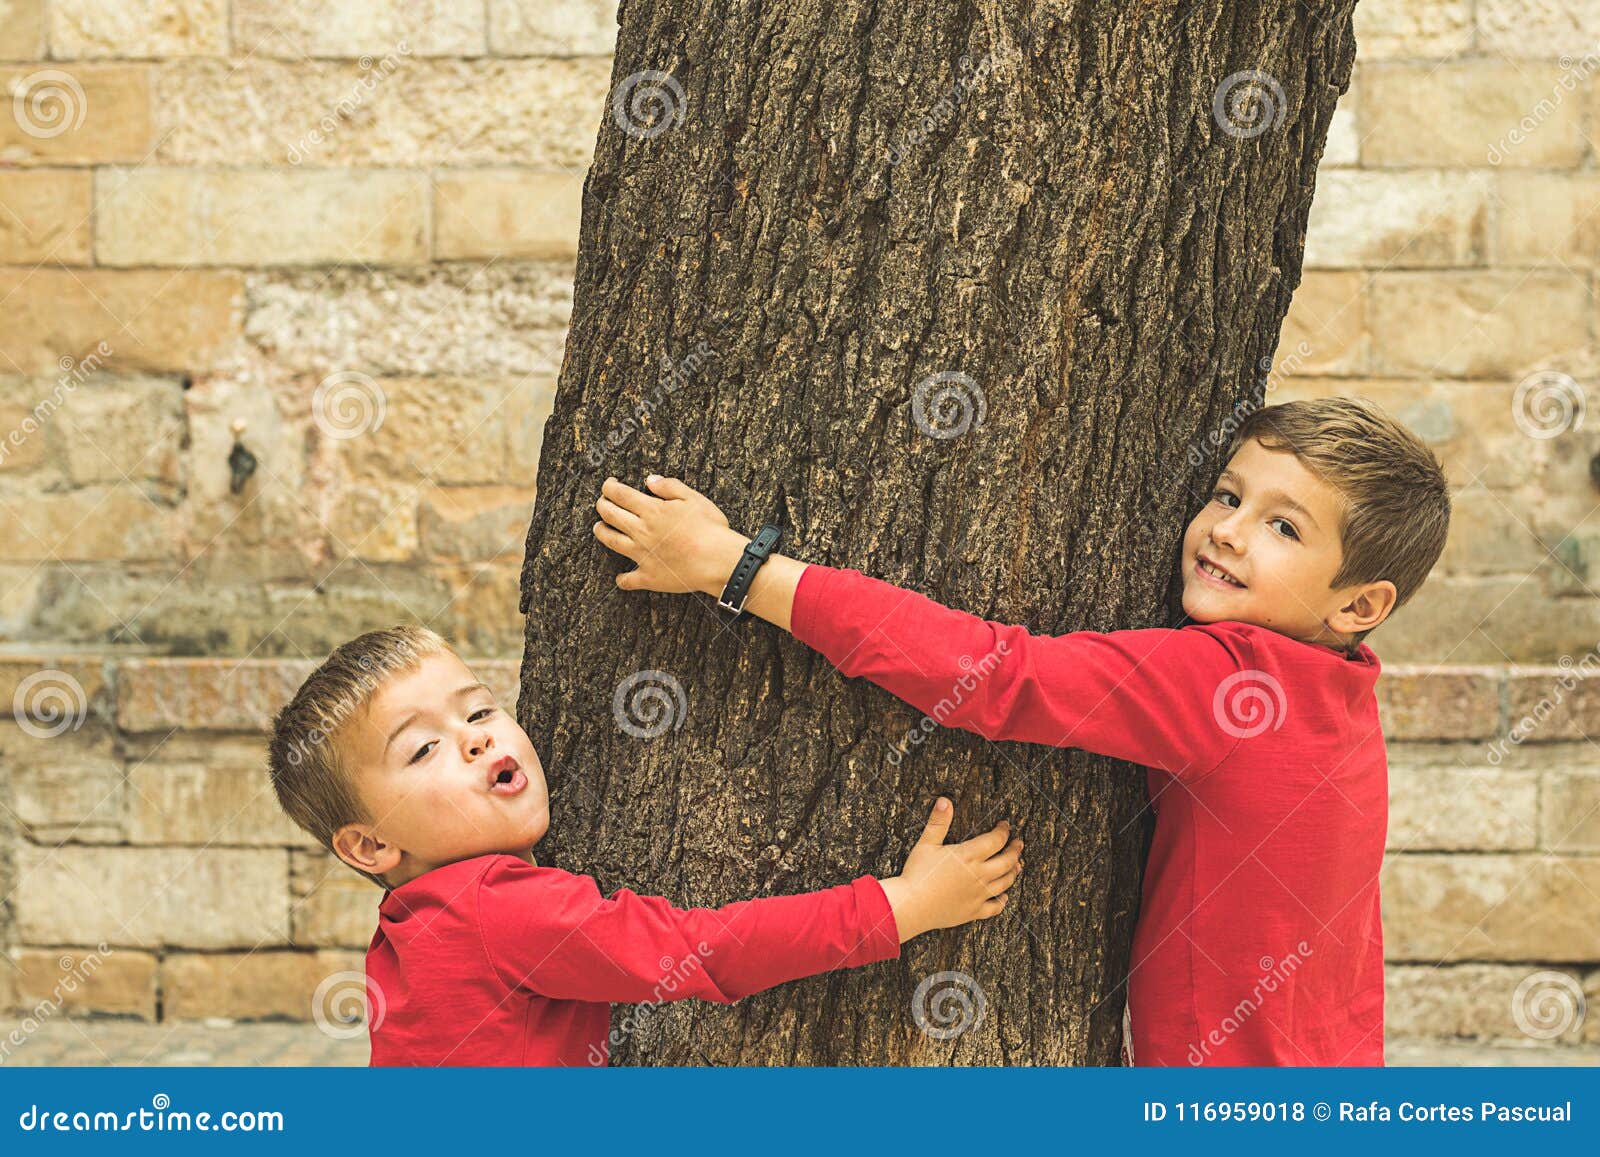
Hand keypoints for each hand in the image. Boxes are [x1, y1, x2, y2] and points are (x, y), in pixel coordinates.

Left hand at [593, 475, 751, 594]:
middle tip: (601, 502)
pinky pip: (629, 580)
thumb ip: (669, 487)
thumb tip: (650, 480)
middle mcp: (641, 531)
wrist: (717, 561)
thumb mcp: (693, 498)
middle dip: (602, 506)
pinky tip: (620, 579)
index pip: (620, 495)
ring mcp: (642, 555)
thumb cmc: (710, 528)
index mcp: (651, 511)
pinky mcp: (649, 576)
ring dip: (601, 533)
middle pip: (610, 515)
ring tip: (598, 528)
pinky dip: (622, 579)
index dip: (610, 487)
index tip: (608, 484)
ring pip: (611, 542)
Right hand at [877, 798, 1021, 943]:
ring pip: (1005, 882)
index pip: (996, 840)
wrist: (911, 906)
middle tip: (1019, 843)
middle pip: (1007, 861)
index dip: (1003, 831)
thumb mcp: (926, 844)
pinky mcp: (974, 911)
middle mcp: (979, 874)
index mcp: (969, 856)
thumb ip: (938, 822)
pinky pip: (996, 907)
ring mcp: (979, 894)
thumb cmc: (917, 874)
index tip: (1005, 825)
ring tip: (1017, 865)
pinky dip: (1002, 900)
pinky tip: (1003, 896)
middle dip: (1015, 850)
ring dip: (1014, 872)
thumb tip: (945, 800)